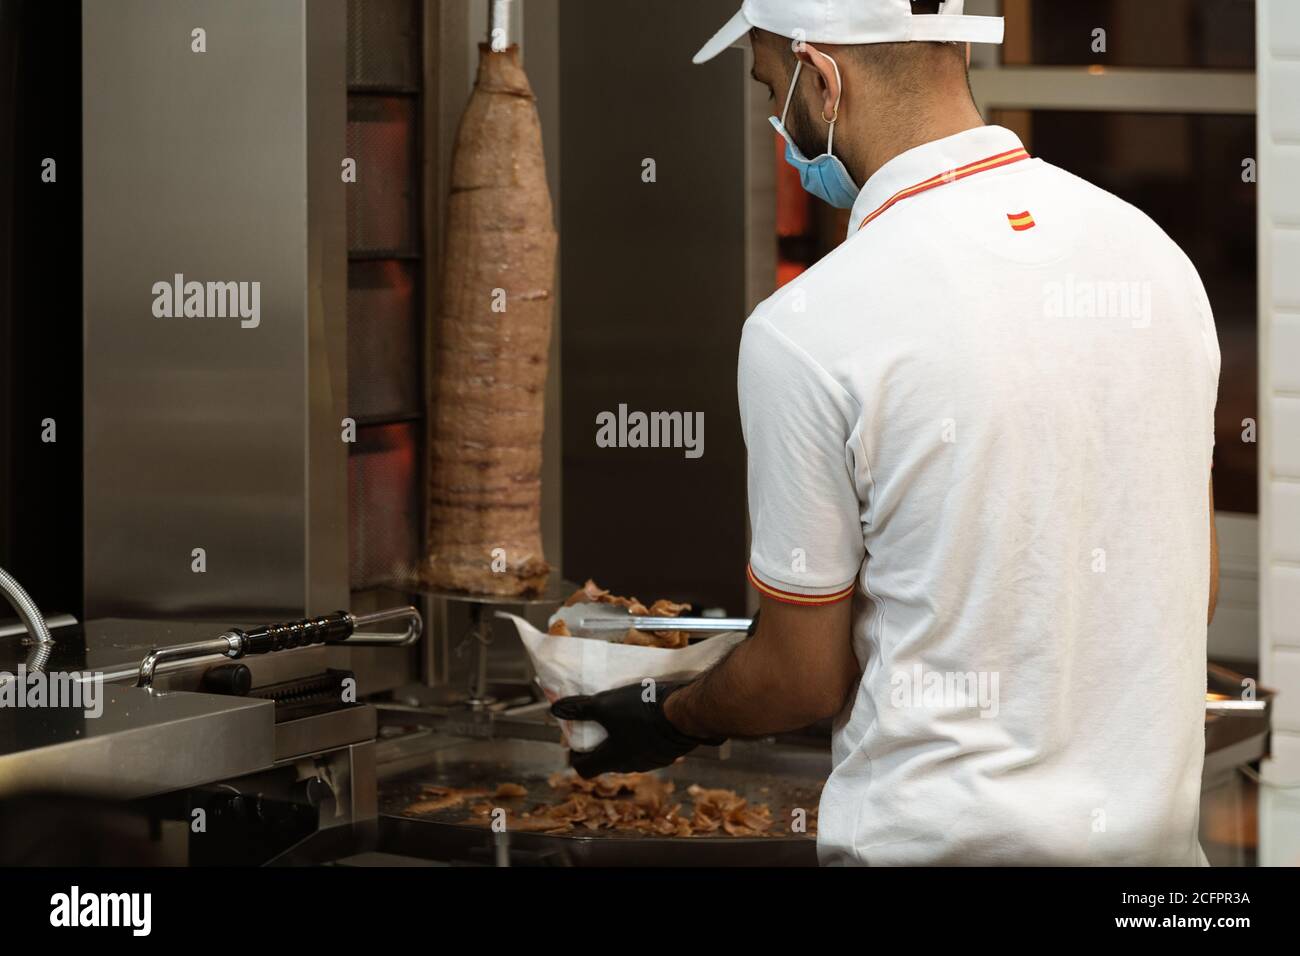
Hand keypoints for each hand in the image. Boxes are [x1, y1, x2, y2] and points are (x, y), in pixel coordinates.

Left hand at [550, 680, 723, 777]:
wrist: (684, 713)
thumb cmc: (642, 711)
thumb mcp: (605, 705)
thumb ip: (581, 709)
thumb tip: (556, 708)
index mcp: (612, 759)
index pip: (584, 770)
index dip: (575, 757)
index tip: (574, 742)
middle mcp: (630, 766)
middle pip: (606, 761)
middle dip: (598, 744)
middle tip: (596, 724)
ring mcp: (651, 761)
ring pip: (628, 754)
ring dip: (621, 740)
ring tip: (620, 717)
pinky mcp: (667, 753)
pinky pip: (648, 748)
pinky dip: (641, 737)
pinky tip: (644, 718)